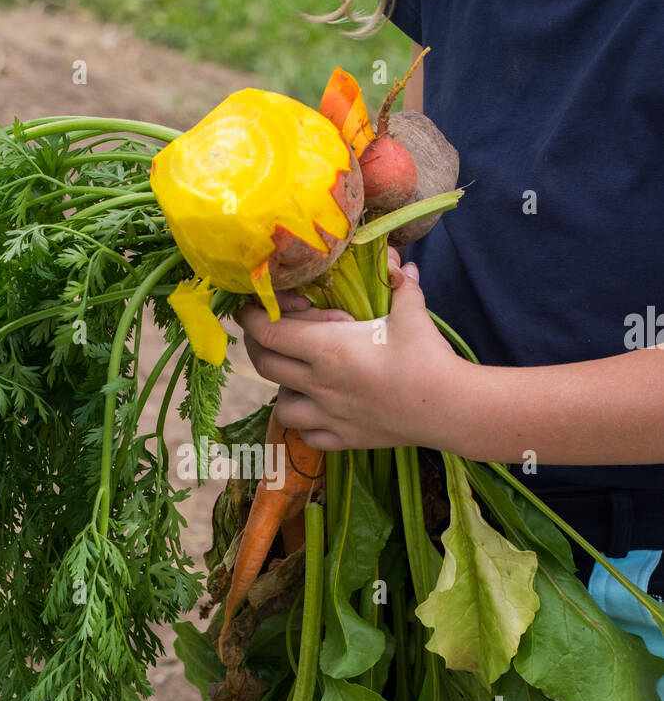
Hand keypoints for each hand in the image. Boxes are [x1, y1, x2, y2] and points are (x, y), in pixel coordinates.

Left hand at [233, 250, 464, 450]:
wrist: (448, 407)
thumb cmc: (427, 357)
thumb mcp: (410, 312)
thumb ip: (398, 284)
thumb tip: (398, 261)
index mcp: (327, 349)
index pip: (267, 332)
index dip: (253, 316)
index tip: (255, 306)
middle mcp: (319, 384)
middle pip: (264, 365)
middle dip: (259, 345)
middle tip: (273, 332)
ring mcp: (328, 416)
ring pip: (281, 405)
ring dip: (283, 388)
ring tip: (300, 376)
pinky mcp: (343, 439)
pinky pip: (307, 435)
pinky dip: (305, 423)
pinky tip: (321, 411)